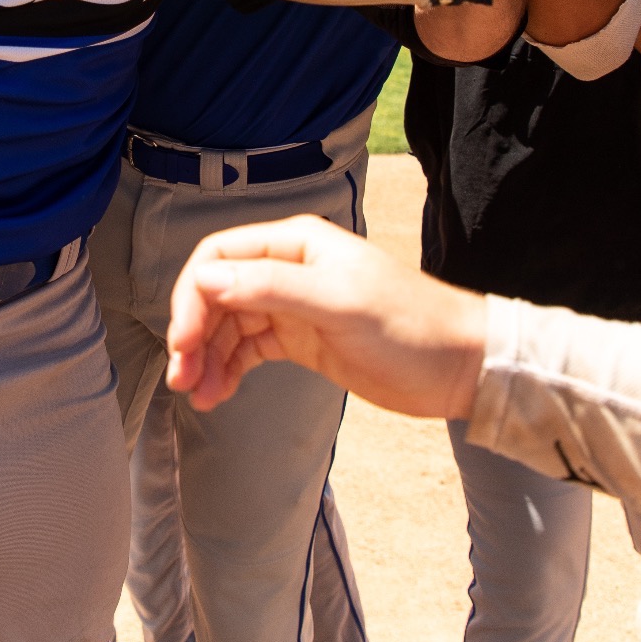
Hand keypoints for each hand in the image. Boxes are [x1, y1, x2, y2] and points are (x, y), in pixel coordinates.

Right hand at [165, 216, 487, 419]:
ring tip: (199, 396)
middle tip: (182, 376)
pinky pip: (249, 350)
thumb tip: (206, 279)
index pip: (220, 256)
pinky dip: (228, 370)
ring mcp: (293, 307)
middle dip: (194, 332)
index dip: (193, 296)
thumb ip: (271, 287)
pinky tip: (218, 395)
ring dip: (208, 357)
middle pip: (218, 293)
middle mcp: (289, 269)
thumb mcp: (338, 303)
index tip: (184, 341)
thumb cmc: (409, 326)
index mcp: (296, 244)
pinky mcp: (301, 341)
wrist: (458, 366)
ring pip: (230, 325)